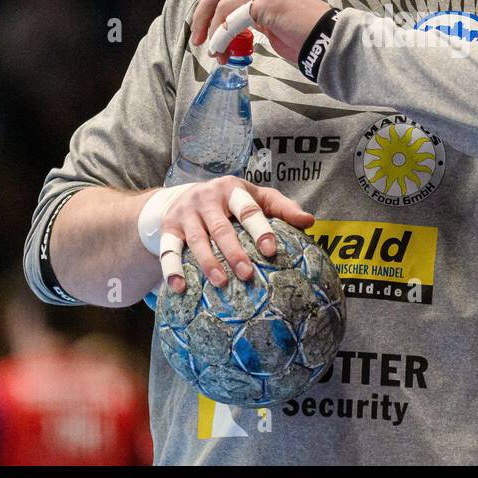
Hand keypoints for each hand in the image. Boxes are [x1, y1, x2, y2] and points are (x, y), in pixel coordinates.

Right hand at [157, 178, 314, 293]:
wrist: (181, 196)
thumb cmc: (230, 202)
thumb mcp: (256, 196)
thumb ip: (282, 207)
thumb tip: (309, 222)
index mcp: (231, 189)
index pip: (248, 209)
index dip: (260, 230)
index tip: (271, 251)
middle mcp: (206, 198)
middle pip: (221, 228)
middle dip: (233, 252)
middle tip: (247, 274)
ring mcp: (185, 214)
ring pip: (196, 240)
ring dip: (208, 262)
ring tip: (221, 283)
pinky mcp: (168, 229)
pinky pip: (168, 250)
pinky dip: (172, 269)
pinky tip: (179, 288)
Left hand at [190, 0, 331, 64]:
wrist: (330, 41)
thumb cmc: (306, 38)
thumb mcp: (273, 25)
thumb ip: (253, 21)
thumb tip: (233, 32)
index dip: (209, 13)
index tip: (207, 37)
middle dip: (202, 17)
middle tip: (200, 40)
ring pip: (222, 4)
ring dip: (213, 31)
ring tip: (216, 53)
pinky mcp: (267, 2)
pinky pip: (232, 17)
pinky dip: (222, 35)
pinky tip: (225, 50)